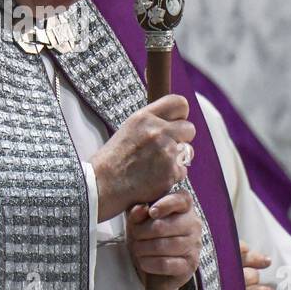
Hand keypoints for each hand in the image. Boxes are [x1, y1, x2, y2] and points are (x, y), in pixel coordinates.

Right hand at [90, 94, 195, 221]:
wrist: (101, 185)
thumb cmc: (112, 160)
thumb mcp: (128, 129)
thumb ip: (151, 123)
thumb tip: (173, 121)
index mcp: (145, 117)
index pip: (180, 104)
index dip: (181, 115)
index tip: (174, 124)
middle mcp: (157, 131)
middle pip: (189, 128)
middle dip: (182, 139)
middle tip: (166, 149)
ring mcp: (166, 152)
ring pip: (188, 151)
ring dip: (177, 159)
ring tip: (156, 165)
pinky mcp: (171, 172)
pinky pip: (182, 171)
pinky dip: (171, 176)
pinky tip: (154, 178)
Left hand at [125, 190, 201, 289]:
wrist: (155, 265)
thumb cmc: (148, 234)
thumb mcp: (139, 220)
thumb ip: (137, 211)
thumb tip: (142, 208)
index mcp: (184, 206)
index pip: (179, 200)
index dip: (164, 205)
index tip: (151, 212)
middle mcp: (193, 224)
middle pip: (162, 226)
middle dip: (141, 232)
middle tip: (134, 236)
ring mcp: (194, 245)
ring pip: (162, 246)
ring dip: (143, 248)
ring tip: (137, 249)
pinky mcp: (190, 265)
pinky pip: (165, 264)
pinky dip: (149, 263)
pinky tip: (143, 261)